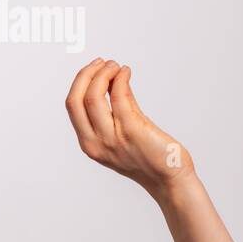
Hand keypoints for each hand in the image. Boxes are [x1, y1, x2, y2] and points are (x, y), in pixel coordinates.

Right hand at [64, 58, 196, 197]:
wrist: (170, 179)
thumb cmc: (149, 158)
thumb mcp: (120, 137)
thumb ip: (114, 113)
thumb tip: (113, 82)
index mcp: (89, 145)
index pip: (72, 106)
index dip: (79, 82)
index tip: (93, 68)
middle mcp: (96, 143)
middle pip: (76, 99)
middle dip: (86, 74)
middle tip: (102, 62)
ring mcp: (112, 137)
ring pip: (94, 95)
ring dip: (104, 73)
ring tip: (115, 65)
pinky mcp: (132, 129)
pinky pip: (119, 96)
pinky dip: (120, 79)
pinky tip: (126, 72)